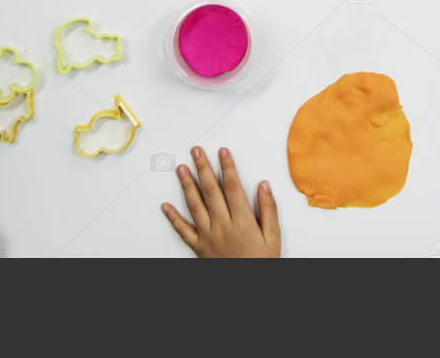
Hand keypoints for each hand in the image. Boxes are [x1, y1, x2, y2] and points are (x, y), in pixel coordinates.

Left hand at [161, 146, 279, 257]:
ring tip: (181, 168)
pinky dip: (173, 218)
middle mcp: (222, 226)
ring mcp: (208, 236)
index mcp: (242, 221)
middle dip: (203, 168)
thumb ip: (269, 210)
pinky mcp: (199, 247)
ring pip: (195, 206)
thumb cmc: (260, 263)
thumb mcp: (274, 238)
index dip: (227, 166)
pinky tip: (165, 206)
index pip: (232, 187)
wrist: (248, 288)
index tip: (222, 152)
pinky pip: (183, 231)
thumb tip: (264, 186)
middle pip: (211, 191)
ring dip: (187, 185)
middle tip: (196, 151)